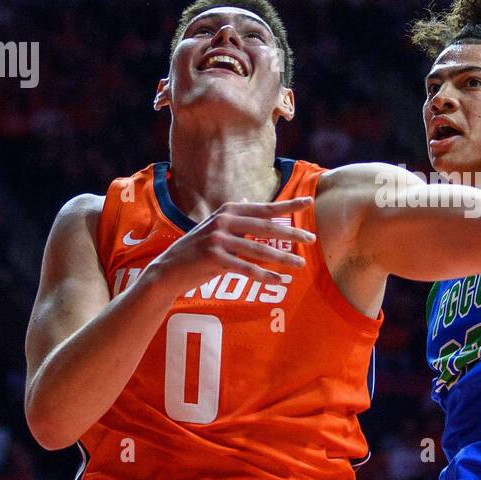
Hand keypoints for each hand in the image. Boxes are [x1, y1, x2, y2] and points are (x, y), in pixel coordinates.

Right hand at [149, 195, 315, 291]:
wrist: (169, 270)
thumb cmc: (197, 249)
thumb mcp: (215, 226)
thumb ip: (235, 216)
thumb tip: (251, 199)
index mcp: (228, 210)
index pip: (264, 208)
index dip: (287, 205)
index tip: (308, 202)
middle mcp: (223, 221)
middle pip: (265, 227)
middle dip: (291, 234)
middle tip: (311, 239)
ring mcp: (218, 239)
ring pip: (259, 250)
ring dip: (282, 259)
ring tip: (300, 265)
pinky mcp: (214, 258)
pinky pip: (246, 268)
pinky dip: (264, 276)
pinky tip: (278, 280)